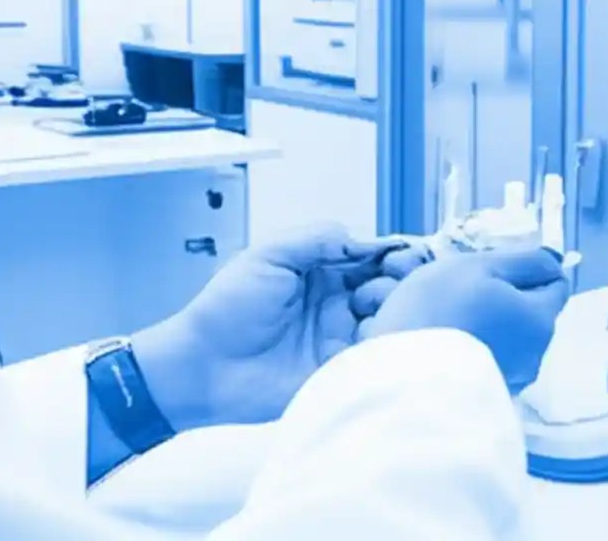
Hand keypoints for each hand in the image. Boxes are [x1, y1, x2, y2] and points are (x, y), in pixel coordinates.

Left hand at [132, 224, 425, 429]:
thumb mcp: (268, 256)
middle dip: (402, 278)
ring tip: (371, 305)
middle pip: (389, 285)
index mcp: (323, 271)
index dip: (393, 252)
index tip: (402, 253)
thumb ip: (316, 239)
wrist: (205, 365)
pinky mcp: (341, 369)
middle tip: (397, 277)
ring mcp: (342, 337)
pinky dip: (384, 341)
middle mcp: (339, 302)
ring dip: (392, 307)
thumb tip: (362, 239)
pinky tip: (373, 332)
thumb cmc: (227, 309)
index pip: (372, 256)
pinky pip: (376, 355)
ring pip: (389, 318)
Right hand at [362, 248, 570, 392]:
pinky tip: (442, 344)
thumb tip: (555, 263)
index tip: (490, 268)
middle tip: (460, 291)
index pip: (554, 282)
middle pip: (528, 311)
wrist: (400, 377)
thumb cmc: (440, 310)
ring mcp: (511, 379)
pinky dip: (471, 347)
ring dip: (484, 322)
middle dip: (502, 297)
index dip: (526, 269)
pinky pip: (486, 358)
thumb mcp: (480, 266)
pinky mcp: (485, 395)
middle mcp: (535, 354)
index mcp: (541, 319)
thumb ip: (524, 261)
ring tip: (445, 319)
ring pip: (506, 335)